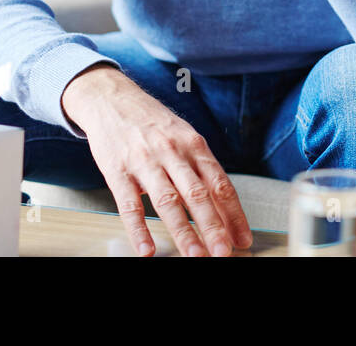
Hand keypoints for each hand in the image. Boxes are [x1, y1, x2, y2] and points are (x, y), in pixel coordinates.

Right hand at [61, 65, 252, 256]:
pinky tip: (147, 250)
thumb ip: (200, 167)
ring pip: (168, 201)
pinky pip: (129, 205)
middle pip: (198, 194)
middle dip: (214, 226)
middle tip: (224, 252)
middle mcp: (173, 152)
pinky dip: (138, 229)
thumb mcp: (184, 135)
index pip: (220, 183)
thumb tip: (222, 203)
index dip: (234, 213)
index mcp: (194, 145)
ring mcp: (145, 162)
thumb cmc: (153, 122)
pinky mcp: (118, 171)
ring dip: (183, 232)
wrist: (112, 99)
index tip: (243, 238)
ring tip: (195, 255)